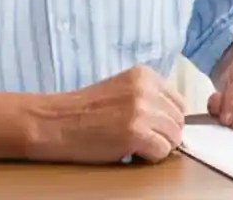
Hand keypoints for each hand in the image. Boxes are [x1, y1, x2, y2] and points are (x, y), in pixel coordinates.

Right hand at [36, 66, 185, 163]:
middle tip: (139, 140)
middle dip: (163, 135)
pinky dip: (149, 157)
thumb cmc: (84, 112)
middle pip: (178, 121)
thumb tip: (175, 120)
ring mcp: (142, 110)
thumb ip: (149, 98)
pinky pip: (162, 152)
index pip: (178, 102)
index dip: (166, 121)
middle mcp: (147, 89)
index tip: (150, 127)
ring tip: (132, 145)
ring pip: (174, 138)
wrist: (54, 123)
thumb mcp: (122, 91)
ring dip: (156, 147)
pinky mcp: (136, 132)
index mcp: (145, 75)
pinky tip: (129, 152)